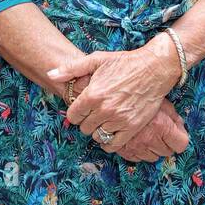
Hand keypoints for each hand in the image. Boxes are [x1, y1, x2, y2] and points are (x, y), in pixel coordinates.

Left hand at [48, 38, 179, 150]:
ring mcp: (118, 120)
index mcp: (92, 94)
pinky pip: (113, 145)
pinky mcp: (132, 127)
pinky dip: (110, 142)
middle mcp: (104, 109)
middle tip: (95, 113)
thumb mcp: (96, 59)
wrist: (154, 68)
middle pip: (84, 127)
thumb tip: (50, 74)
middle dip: (87, 121)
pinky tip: (112, 132)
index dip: (77, 112)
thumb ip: (71, 68)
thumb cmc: (125, 62)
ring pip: (98, 136)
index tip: (83, 108)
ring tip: (105, 120)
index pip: (73, 115)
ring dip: (99, 130)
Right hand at [115, 100, 189, 162]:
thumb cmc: (139, 97)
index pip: (181, 144)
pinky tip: (136, 139)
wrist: (113, 97)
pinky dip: (138, 151)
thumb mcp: (161, 101)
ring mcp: (135, 146)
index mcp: (161, 126)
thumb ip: (174, 117)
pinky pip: (137, 158)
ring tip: (146, 134)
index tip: (176, 136)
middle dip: (165, 143)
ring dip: (151, 148)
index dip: (179, 139)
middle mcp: (149, 139)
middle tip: (159, 132)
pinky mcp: (123, 150)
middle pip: (167, 152)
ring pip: (152, 157)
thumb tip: (180, 128)